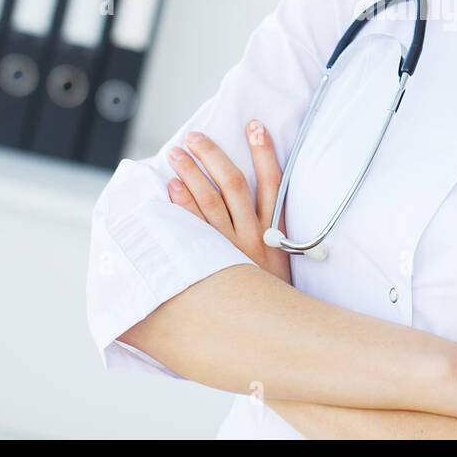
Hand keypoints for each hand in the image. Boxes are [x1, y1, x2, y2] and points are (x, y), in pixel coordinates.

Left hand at [165, 121, 291, 284]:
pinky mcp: (210, 264)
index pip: (273, 181)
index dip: (264, 151)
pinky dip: (181, 206)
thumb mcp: (285, 256)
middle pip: (233, 184)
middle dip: (214, 155)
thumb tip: (262, 195)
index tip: (254, 125)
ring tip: (177, 153)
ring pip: (209, 202)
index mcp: (275, 230)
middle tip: (196, 136)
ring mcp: (230, 250)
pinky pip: (192, 230)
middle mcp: (253, 236)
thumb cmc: (273, 290)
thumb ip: (274, 227)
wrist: (271, 332)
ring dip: (191, 173)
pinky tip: (171, 189)